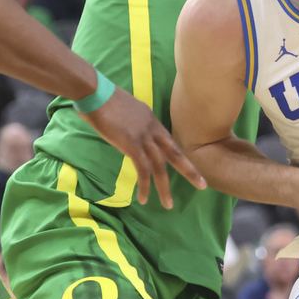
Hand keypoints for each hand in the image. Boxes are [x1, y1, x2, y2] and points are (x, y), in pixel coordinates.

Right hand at [79, 87, 204, 208]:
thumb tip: (126, 131)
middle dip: (189, 170)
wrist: (95, 93)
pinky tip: (142, 198)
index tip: (186, 167)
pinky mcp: (132, 145)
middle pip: (175, 152)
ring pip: (160, 166)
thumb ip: (131, 123)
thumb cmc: (102, 99)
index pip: (168, 141)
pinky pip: (142, 169)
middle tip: (202, 185)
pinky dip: (144, 185)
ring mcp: (144, 137)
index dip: (176, 156)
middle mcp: (152, 129)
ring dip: (164, 187)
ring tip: (168, 205)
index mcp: (151, 120)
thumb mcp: (124, 111)